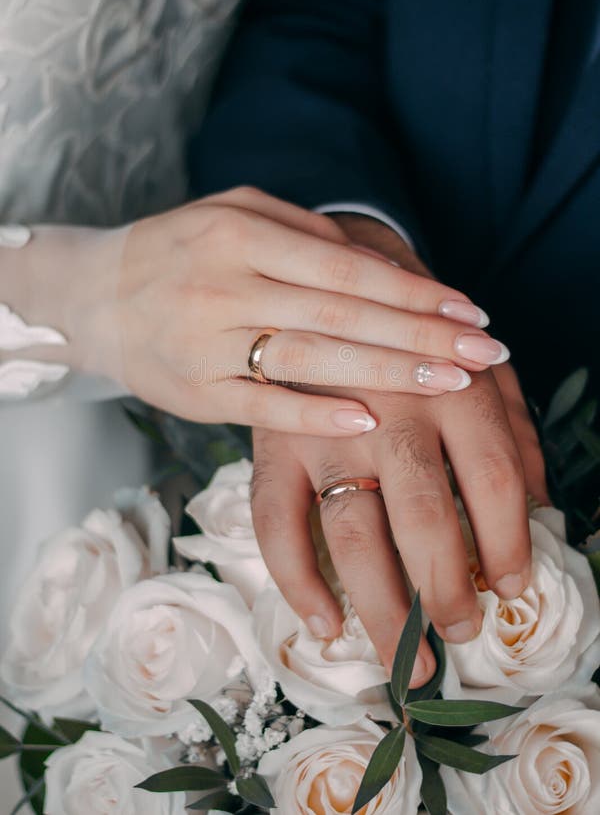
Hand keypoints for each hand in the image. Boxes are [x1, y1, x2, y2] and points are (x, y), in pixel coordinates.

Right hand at [28, 187, 503, 429]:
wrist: (92, 295)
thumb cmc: (178, 252)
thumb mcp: (233, 215)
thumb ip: (303, 234)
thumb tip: (383, 269)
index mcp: (239, 233)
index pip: (346, 267)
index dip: (413, 292)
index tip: (470, 311)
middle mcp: (222, 285)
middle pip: (340, 313)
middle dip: (420, 335)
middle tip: (482, 353)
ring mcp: (205, 342)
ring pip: (309, 358)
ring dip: (386, 372)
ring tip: (448, 382)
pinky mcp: (195, 392)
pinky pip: (263, 406)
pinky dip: (316, 414)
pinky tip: (368, 419)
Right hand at [250, 214, 546, 685]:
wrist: (332, 276)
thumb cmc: (420, 335)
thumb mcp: (482, 367)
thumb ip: (515, 434)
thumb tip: (540, 514)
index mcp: (455, 386)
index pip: (496, 483)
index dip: (510, 547)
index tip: (511, 590)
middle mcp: (390, 408)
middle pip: (426, 519)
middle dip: (448, 593)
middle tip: (459, 634)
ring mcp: (324, 427)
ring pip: (353, 533)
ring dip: (383, 607)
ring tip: (408, 660)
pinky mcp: (273, 442)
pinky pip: (276, 523)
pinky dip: (297, 581)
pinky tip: (323, 626)